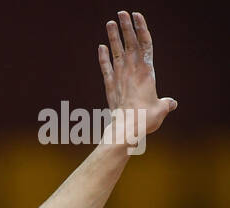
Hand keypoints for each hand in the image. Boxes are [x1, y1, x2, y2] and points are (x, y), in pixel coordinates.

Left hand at [99, 12, 176, 138]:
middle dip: (126, 27)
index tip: (137, 16)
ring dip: (113, 37)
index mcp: (147, 71)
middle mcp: (132, 70)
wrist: (126, 130)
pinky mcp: (109, 87)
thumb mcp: (160, 110)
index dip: (142, 28)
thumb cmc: (145, 120)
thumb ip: (165, 103)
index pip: (145, 44)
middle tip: (122, 13)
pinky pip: (106, 68)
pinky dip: (103, 57)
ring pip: (116, 52)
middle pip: (130, 43)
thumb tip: (172, 103)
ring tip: (110, 22)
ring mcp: (120, 77)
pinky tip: (100, 47)